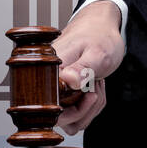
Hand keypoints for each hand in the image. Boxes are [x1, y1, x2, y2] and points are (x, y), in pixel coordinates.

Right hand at [55, 0, 124, 135]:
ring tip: (95, 84)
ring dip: (89, 108)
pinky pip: (74, 114)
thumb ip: (83, 68)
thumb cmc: (99, 36)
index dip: (75, 110)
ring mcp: (54, 91)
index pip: (51, 110)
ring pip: (70, 120)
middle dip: (86, 108)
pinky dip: (88, 107)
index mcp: (49, 72)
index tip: (91, 93)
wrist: (100, 27)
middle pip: (60, 119)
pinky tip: (93, 89)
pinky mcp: (61, 94)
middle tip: (96, 86)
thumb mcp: (98, 52)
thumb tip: (67, 80)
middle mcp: (46, 84)